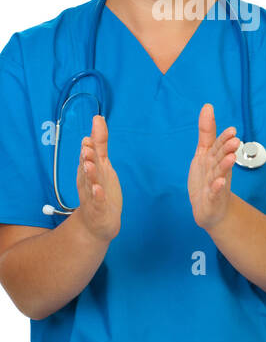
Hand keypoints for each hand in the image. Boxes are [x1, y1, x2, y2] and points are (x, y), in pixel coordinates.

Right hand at [73, 114, 121, 241]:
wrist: (96, 222)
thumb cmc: (99, 189)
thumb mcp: (102, 164)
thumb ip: (100, 143)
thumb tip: (98, 119)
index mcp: (89, 169)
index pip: (89, 155)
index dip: (90, 146)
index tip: (89, 136)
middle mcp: (89, 180)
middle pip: (87, 167)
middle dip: (87, 156)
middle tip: (87, 146)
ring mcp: (92, 195)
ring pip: (90, 183)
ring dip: (90, 173)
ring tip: (89, 164)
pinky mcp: (99, 209)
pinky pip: (97, 201)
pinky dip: (97, 195)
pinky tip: (98, 189)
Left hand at [188, 103, 239, 228]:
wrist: (211, 208)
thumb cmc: (208, 178)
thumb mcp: (204, 152)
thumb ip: (207, 131)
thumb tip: (208, 106)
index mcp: (215, 158)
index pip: (219, 146)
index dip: (224, 138)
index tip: (232, 130)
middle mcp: (218, 169)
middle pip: (222, 157)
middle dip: (228, 149)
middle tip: (235, 141)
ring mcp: (216, 184)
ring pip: (220, 173)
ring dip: (225, 165)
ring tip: (231, 158)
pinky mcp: (212, 198)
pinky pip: (215, 192)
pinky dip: (217, 188)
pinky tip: (219, 182)